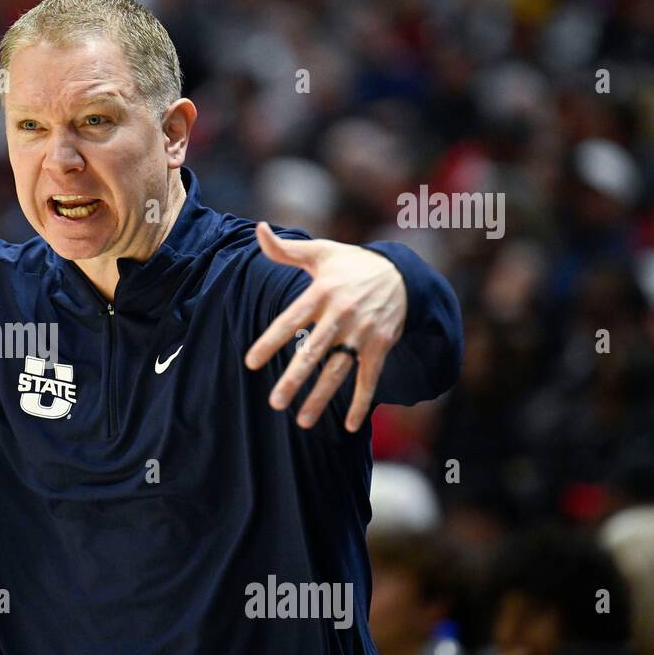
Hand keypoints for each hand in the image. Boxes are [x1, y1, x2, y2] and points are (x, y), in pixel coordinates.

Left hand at [244, 222, 405, 431]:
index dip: (270, 341)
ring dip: (321, 397)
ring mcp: (363, 333)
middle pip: (314, 351)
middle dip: (295, 378)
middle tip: (275, 402)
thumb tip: (257, 228)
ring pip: (339, 370)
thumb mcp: (320, 252)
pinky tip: (347, 426)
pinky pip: (369, 378)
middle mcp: (342, 314)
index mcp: (321, 293)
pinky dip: (360, 402)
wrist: (403, 274)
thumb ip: (285, 249)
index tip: (250, 363)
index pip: (290, 320)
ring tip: (302, 422)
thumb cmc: (350, 265)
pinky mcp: (380, 346)